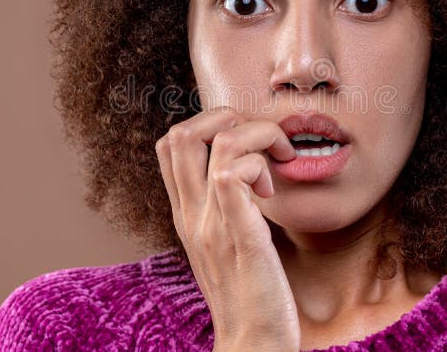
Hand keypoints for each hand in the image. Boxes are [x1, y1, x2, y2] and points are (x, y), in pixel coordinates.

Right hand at [155, 106, 300, 350]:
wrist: (253, 343)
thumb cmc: (247, 293)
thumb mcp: (222, 244)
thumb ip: (222, 209)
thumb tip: (241, 173)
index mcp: (185, 214)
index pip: (169, 143)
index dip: (206, 123)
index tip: (244, 143)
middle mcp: (191, 215)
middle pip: (182, 132)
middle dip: (229, 116)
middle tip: (263, 142)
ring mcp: (212, 225)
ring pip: (219, 142)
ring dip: (258, 136)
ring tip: (277, 162)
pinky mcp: (239, 237)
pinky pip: (233, 177)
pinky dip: (258, 166)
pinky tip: (271, 191)